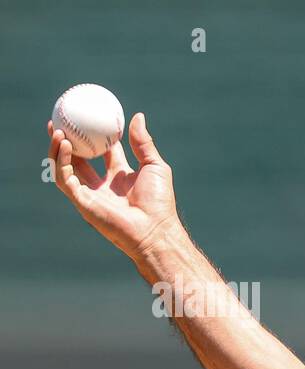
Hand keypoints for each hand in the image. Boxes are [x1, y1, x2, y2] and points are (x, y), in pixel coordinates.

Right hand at [47, 112, 181, 261]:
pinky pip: (65, 179)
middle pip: (78, 159)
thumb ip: (143, 143)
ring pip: (65, 168)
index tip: (86, 117)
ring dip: (58, 149)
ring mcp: (90, 194)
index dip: (92, 135)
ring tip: (57, 129)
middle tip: (59, 121)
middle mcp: (102, 185)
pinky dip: (61, 161)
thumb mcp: (155, 166)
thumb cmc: (159, 202)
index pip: (101, 152)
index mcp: (119, 176)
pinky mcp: (82, 202)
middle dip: (66, 141)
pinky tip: (64, 144)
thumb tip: (138, 115)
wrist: (155, 229)